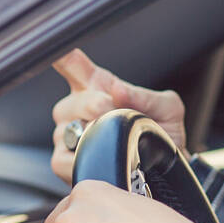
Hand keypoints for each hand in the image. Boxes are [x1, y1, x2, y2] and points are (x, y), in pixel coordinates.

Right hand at [50, 48, 187, 183]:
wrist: (167, 171)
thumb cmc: (163, 134)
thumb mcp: (167, 109)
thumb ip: (145, 97)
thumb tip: (118, 90)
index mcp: (100, 87)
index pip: (72, 65)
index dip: (61, 57)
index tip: (55, 51)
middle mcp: (79, 109)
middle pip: (70, 102)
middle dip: (90, 106)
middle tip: (112, 112)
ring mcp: (70, 135)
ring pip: (64, 130)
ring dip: (89, 134)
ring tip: (111, 140)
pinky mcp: (66, 162)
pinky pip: (60, 159)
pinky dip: (79, 158)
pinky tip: (98, 156)